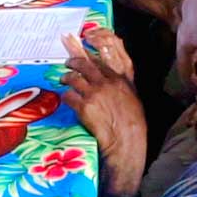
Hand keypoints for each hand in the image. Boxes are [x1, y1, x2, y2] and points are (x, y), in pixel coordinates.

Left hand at [60, 33, 144, 176]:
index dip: (89, 59)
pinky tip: (67, 99)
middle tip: (67, 63)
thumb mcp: (132, 97)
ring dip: (66, 78)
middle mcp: (105, 84)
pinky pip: (68, 96)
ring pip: (72, 79)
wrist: (126, 137)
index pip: (100, 63)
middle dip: (72, 62)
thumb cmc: (133, 120)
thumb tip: (111, 83)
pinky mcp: (82, 106)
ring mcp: (93, 94)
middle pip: (83, 65)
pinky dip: (66, 97)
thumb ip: (120, 87)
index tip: (83, 59)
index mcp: (119, 80)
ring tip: (63, 80)